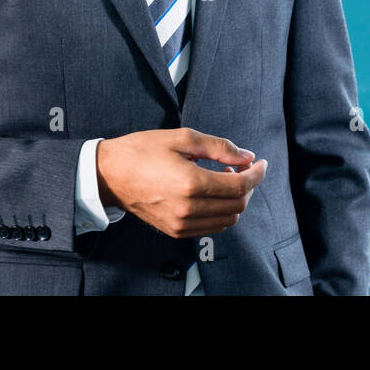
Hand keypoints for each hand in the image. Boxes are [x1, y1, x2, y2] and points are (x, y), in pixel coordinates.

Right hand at [96, 128, 266, 238]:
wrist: (109, 174)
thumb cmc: (142, 151)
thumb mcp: (183, 138)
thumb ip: (219, 147)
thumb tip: (246, 156)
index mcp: (191, 183)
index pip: (239, 186)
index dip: (257, 174)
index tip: (261, 163)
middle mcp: (187, 208)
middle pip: (237, 205)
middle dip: (249, 186)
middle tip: (245, 168)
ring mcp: (180, 223)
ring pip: (227, 220)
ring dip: (236, 200)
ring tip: (228, 179)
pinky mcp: (175, 230)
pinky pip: (211, 227)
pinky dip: (221, 213)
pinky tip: (214, 194)